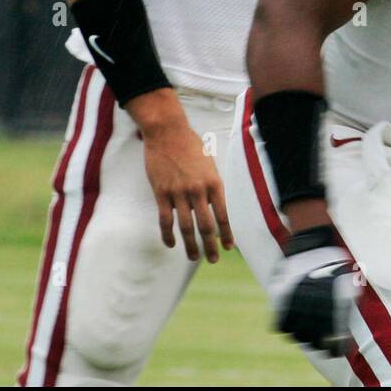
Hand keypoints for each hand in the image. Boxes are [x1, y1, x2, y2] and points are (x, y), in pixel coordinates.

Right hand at [131, 91, 232, 261]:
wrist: (167, 131)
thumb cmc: (190, 145)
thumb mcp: (209, 164)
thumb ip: (211, 185)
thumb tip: (213, 206)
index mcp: (214, 183)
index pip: (223, 216)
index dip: (226, 234)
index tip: (228, 247)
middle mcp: (198, 190)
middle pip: (206, 226)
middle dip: (210, 246)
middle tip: (213, 259)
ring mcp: (179, 193)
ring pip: (186, 227)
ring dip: (190, 246)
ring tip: (193, 257)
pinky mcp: (162, 193)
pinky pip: (165, 220)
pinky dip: (168, 235)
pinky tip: (171, 244)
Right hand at [268, 224, 358, 357]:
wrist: (312, 242)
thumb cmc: (336, 264)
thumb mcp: (351, 287)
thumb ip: (348, 313)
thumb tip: (349, 340)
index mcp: (334, 309)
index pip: (334, 344)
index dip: (336, 349)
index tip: (337, 349)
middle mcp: (313, 309)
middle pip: (314, 343)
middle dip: (320, 344)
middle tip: (322, 341)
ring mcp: (295, 304)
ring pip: (296, 336)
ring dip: (303, 336)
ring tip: (308, 331)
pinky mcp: (280, 298)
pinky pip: (280, 324)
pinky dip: (287, 326)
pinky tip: (295, 321)